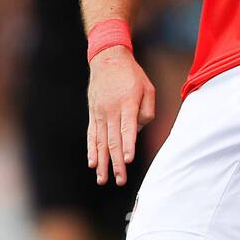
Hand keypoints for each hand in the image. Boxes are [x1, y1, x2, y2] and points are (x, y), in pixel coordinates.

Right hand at [87, 46, 154, 185]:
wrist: (107, 58)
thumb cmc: (132, 75)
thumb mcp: (148, 88)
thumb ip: (147, 110)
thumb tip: (139, 129)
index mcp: (127, 103)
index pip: (127, 128)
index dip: (127, 145)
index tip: (127, 160)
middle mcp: (111, 110)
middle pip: (113, 140)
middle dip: (116, 163)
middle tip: (120, 180)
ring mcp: (100, 113)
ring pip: (101, 141)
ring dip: (101, 162)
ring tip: (103, 179)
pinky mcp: (93, 113)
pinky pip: (92, 135)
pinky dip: (91, 150)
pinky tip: (92, 163)